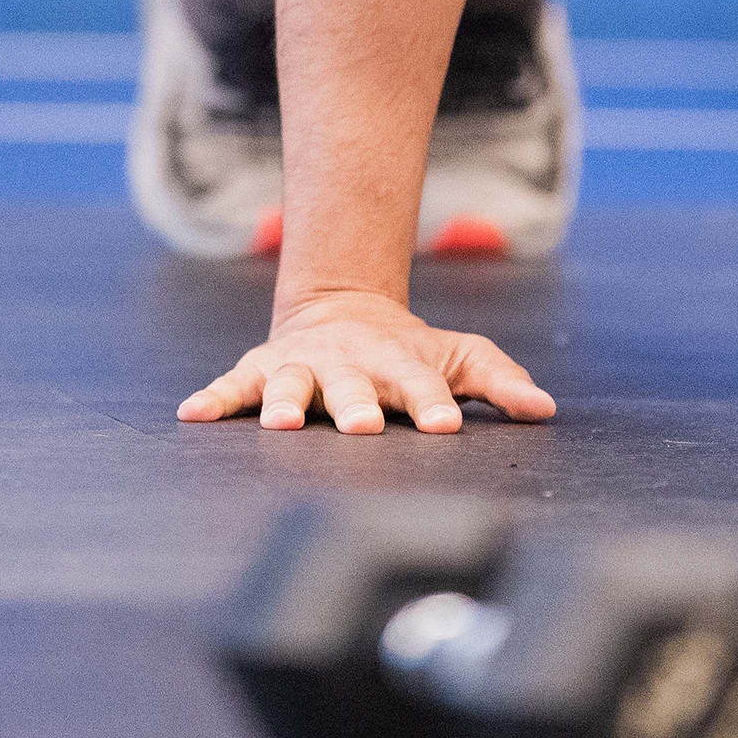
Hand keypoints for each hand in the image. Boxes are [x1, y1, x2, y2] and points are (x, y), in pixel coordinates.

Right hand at [177, 287, 558, 434]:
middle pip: (351, 387)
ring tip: (281, 425)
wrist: (342, 310)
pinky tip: (190, 416)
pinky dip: (212, 399)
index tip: (445, 425)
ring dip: (285, 402)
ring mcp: (301, 367)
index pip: (419, 386)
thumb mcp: (458, 356)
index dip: (433, 403)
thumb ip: (498, 381)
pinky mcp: (261, 370)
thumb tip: (547, 409)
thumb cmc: (407, 353)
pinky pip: (232, 386)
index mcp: (396, 365)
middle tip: (363, 427)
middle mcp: (346, 366)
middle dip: (356, 407)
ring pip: (291, 384)